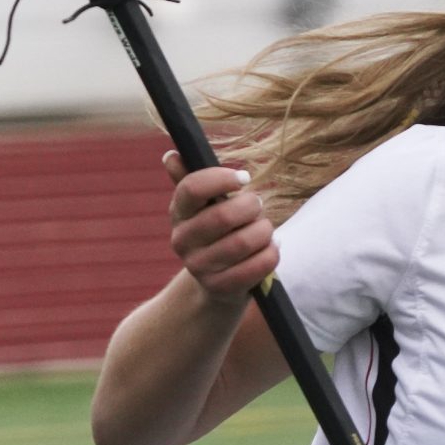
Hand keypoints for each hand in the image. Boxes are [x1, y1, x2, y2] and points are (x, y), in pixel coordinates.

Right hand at [164, 152, 278, 303]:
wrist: (219, 281)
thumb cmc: (219, 231)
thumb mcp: (204, 206)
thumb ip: (193, 180)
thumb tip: (171, 156)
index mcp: (179, 212)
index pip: (192, 188)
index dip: (221, 178)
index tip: (244, 178)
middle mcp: (182, 240)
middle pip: (223, 216)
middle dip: (252, 206)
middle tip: (259, 206)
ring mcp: (199, 267)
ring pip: (245, 241)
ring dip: (265, 230)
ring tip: (265, 229)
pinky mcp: (221, 287)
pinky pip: (258, 266)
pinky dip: (272, 253)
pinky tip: (270, 248)